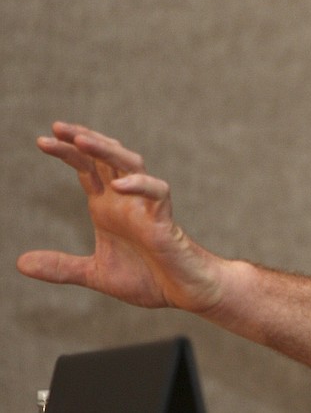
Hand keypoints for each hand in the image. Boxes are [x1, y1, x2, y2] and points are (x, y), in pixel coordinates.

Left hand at [17, 122, 221, 312]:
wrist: (181, 292)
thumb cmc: (147, 278)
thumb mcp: (95, 274)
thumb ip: (61, 267)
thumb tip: (20, 263)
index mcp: (109, 207)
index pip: (87, 169)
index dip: (68, 152)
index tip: (42, 141)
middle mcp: (125, 199)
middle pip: (106, 158)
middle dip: (84, 140)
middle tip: (57, 127)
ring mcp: (145, 206)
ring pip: (130, 164)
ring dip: (108, 150)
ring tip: (83, 141)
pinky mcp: (164, 220)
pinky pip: (157, 193)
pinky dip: (140, 185)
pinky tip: (119, 185)